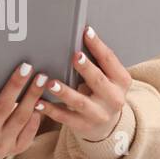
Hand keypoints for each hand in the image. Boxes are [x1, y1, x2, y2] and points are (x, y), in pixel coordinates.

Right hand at [0, 60, 51, 158]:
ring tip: (41, 79)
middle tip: (26, 67)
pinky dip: (36, 116)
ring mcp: (1, 144)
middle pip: (1, 108)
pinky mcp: (16, 148)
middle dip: (15, 85)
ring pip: (20, 117)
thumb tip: (2, 66)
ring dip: (32, 96)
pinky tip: (43, 101)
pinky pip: (29, 131)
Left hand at [36, 26, 132, 141]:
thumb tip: (78, 34)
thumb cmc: (102, 92)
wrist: (107, 125)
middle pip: (98, 81)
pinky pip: (66, 118)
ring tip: (50, 83)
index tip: (86, 32)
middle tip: (74, 56)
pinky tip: (38, 103)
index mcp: (121, 81)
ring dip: (65, 92)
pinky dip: (51, 110)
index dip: (98, 45)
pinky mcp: (84, 126)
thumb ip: (96, 61)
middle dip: (86, 68)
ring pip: (81, 102)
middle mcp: (114, 99)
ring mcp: (100, 114)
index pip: (110, 60)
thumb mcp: (108, 77)